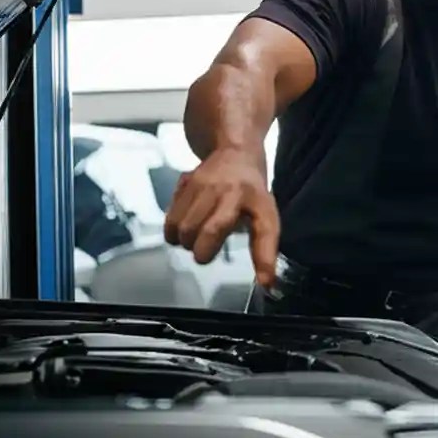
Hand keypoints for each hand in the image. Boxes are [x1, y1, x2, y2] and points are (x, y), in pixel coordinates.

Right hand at [163, 147, 280, 287]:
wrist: (235, 152)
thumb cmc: (251, 192)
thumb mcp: (265, 215)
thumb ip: (263, 248)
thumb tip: (267, 284)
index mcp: (254, 199)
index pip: (262, 230)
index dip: (263, 258)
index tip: (265, 283)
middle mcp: (228, 189)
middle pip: (206, 233)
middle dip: (202, 251)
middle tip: (207, 249)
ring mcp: (203, 184)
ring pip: (182, 228)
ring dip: (186, 242)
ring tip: (196, 237)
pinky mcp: (184, 183)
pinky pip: (170, 219)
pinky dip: (174, 231)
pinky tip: (186, 226)